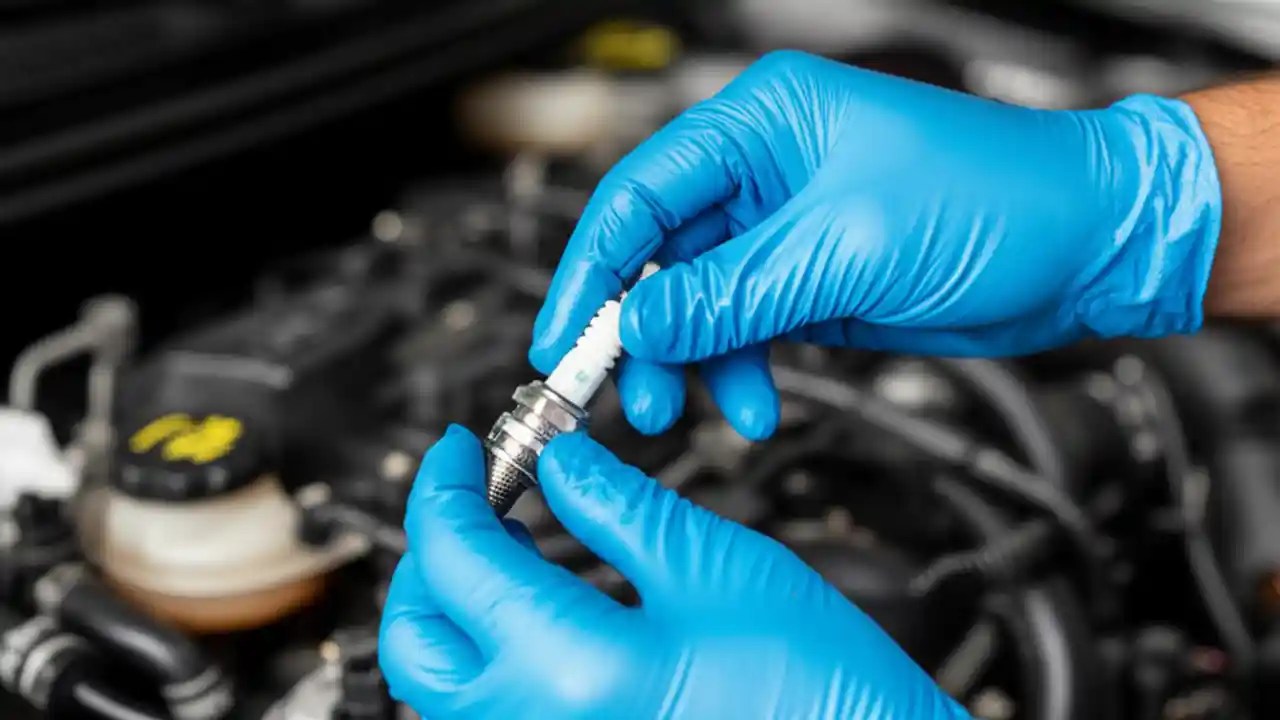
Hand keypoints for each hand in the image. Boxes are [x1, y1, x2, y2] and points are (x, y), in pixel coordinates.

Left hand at [379, 426, 966, 719]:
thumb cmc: (820, 689)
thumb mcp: (717, 566)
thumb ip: (617, 506)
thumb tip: (558, 459)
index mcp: (569, 670)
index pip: (453, 558)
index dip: (445, 486)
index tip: (463, 447)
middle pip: (415, 638)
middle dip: (428, 554)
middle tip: (472, 493)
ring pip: (443, 683)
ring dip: (455, 601)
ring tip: (510, 536)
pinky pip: (493, 708)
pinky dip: (491, 647)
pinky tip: (539, 600)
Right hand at [529, 50, 1220, 439]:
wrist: (1089, 243)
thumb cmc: (999, 199)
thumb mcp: (847, 248)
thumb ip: (732, 293)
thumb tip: (641, 324)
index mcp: (761, 124)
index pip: (640, 195)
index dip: (592, 271)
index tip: (565, 337)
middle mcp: (763, 172)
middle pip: (660, 256)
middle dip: (638, 331)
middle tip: (619, 394)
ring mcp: (785, 229)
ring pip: (697, 303)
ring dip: (690, 363)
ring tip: (690, 410)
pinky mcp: (810, 278)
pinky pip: (744, 328)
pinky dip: (739, 371)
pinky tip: (754, 404)